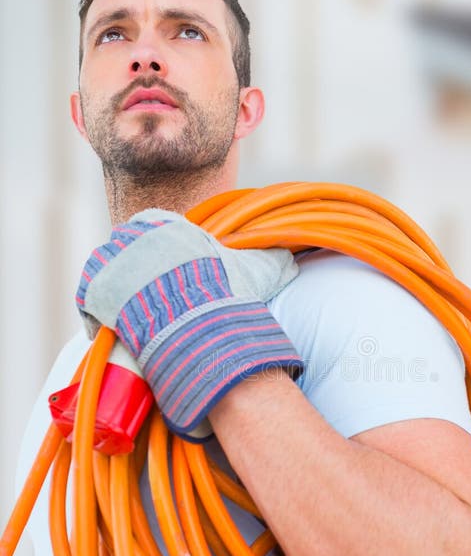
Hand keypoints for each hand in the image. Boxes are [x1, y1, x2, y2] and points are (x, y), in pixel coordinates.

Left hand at [76, 209, 303, 436]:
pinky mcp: (92, 289)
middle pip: (129, 255)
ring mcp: (108, 260)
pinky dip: (101, 318)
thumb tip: (293, 256)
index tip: (172, 284)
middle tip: (155, 307)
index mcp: (164, 222)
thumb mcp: (255, 270)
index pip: (154, 234)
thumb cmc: (226, 294)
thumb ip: (272, 257)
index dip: (162, 262)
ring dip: (118, 297)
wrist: (195, 322)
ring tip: (138, 322)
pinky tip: (121, 333)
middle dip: (138, 279)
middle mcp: (131, 233)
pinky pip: (90, 302)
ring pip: (107, 276)